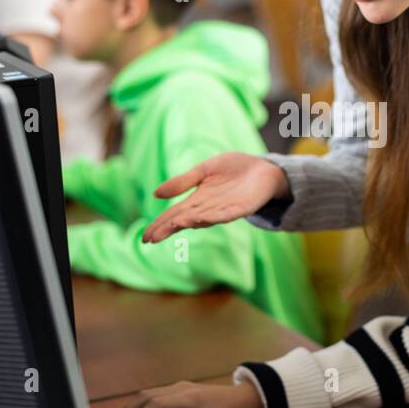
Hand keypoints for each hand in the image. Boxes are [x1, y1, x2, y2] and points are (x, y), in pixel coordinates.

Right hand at [105, 380, 263, 407]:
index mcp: (188, 397)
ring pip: (148, 392)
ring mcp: (178, 386)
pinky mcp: (179, 389)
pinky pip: (154, 394)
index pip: (156, 404)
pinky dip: (140, 404)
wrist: (242, 397)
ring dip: (132, 406)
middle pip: (146, 395)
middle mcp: (180, 388)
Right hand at [141, 153, 289, 243]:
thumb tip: (155, 194)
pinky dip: (214, 216)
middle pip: (184, 220)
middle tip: (151, 239)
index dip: (160, 225)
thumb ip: (183, 182)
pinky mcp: (242, 207)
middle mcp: (209, 208)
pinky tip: (202, 218)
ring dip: (189, 222)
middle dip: (168, 229)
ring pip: (204, 218)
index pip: (174, 214)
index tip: (145, 237)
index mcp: (197, 200)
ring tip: (174, 224)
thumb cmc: (234, 169)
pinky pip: (227, 214)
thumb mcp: (203, 170)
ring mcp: (225, 210)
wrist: (263, 168)